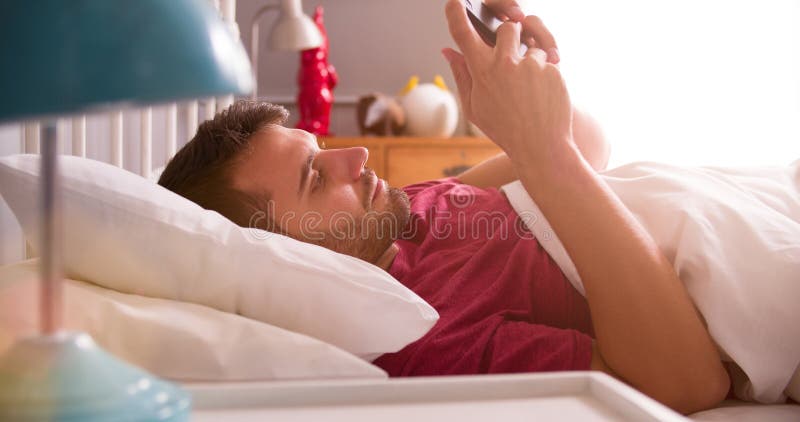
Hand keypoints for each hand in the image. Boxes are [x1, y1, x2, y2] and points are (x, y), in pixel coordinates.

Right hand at [442, 0, 572, 161]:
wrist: (541, 146)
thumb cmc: (504, 129)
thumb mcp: (474, 107)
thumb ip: (461, 75)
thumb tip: (448, 51)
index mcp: (482, 72)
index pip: (463, 34)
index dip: (456, 14)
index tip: (454, 3)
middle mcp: (505, 63)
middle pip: (508, 28)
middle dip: (511, 38)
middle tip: (512, 58)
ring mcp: (530, 65)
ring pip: (531, 46)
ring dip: (531, 62)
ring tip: (529, 91)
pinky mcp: (552, 69)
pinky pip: (548, 61)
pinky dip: (546, 75)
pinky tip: (542, 97)